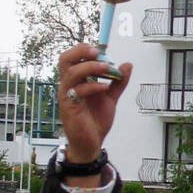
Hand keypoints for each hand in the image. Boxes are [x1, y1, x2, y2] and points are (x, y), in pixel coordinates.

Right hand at [57, 44, 132, 163]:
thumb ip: (118, 82)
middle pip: (65, 59)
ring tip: (107, 68)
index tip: (102, 49)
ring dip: (90, 67)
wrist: (91, 143)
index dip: (85, 49)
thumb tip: (127, 65)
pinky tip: (105, 88)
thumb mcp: (110, 98)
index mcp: (76, 80)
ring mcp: (68, 95)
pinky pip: (78, 91)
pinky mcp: (70, 107)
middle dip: (81, 51)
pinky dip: (93, 86)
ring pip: (71, 72)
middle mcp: (69, 85)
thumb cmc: (95, 121)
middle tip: (97, 52)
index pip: (73, 57)